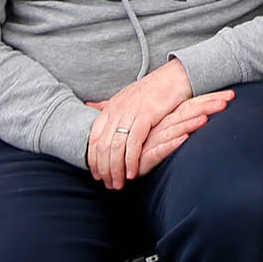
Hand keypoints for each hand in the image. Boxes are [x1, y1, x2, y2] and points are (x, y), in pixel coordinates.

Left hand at [85, 59, 207, 188]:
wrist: (175, 75)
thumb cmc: (152, 88)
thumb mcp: (125, 96)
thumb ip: (107, 105)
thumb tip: (88, 105)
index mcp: (109, 108)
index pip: (93, 139)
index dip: (93, 160)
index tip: (97, 175)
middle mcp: (116, 111)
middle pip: (103, 147)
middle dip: (104, 170)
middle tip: (109, 185)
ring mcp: (130, 113)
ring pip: (116, 147)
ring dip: (116, 170)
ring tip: (119, 183)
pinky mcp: (146, 115)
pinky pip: (133, 143)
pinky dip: (131, 160)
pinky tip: (132, 172)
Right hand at [135, 89, 234, 175]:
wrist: (120, 161)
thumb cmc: (145, 147)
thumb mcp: (165, 134)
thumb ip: (182, 125)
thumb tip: (206, 116)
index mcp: (167, 119)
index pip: (191, 104)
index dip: (210, 99)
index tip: (231, 95)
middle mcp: (161, 126)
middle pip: (187, 113)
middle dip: (207, 106)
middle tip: (227, 100)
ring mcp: (153, 140)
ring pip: (174, 129)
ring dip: (190, 123)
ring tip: (206, 118)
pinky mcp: (144, 157)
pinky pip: (159, 150)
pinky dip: (171, 145)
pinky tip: (184, 139)